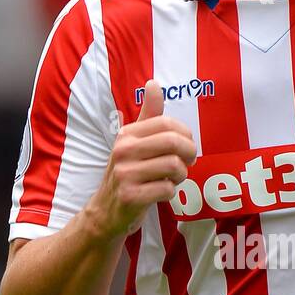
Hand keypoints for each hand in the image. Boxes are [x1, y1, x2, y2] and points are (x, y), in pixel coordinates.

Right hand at [90, 80, 197, 239]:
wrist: (105, 211)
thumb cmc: (127, 173)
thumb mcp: (133, 142)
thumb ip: (148, 116)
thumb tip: (154, 83)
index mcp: (127, 134)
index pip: (166, 123)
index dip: (185, 134)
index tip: (186, 146)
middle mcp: (123, 151)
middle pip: (174, 142)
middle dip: (189, 153)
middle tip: (188, 162)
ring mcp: (125, 174)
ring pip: (174, 166)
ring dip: (181, 175)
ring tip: (173, 178)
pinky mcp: (131, 197)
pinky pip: (167, 189)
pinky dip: (170, 192)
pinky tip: (161, 192)